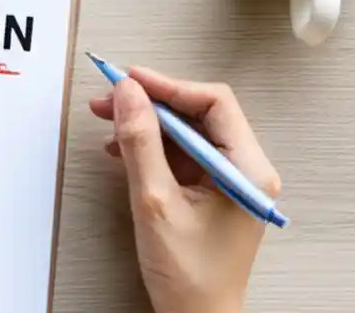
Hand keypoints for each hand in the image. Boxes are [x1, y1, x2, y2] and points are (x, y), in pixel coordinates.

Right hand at [89, 67, 280, 312]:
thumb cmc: (189, 275)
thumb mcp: (155, 202)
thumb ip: (140, 142)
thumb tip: (127, 93)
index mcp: (247, 170)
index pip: (214, 103)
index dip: (169, 85)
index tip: (130, 79)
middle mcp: (245, 169)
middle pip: (199, 113)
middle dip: (152, 102)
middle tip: (109, 98)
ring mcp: (229, 180)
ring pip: (187, 132)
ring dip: (147, 123)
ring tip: (107, 121)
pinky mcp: (211, 191)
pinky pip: (182, 154)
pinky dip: (151, 146)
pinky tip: (121, 149)